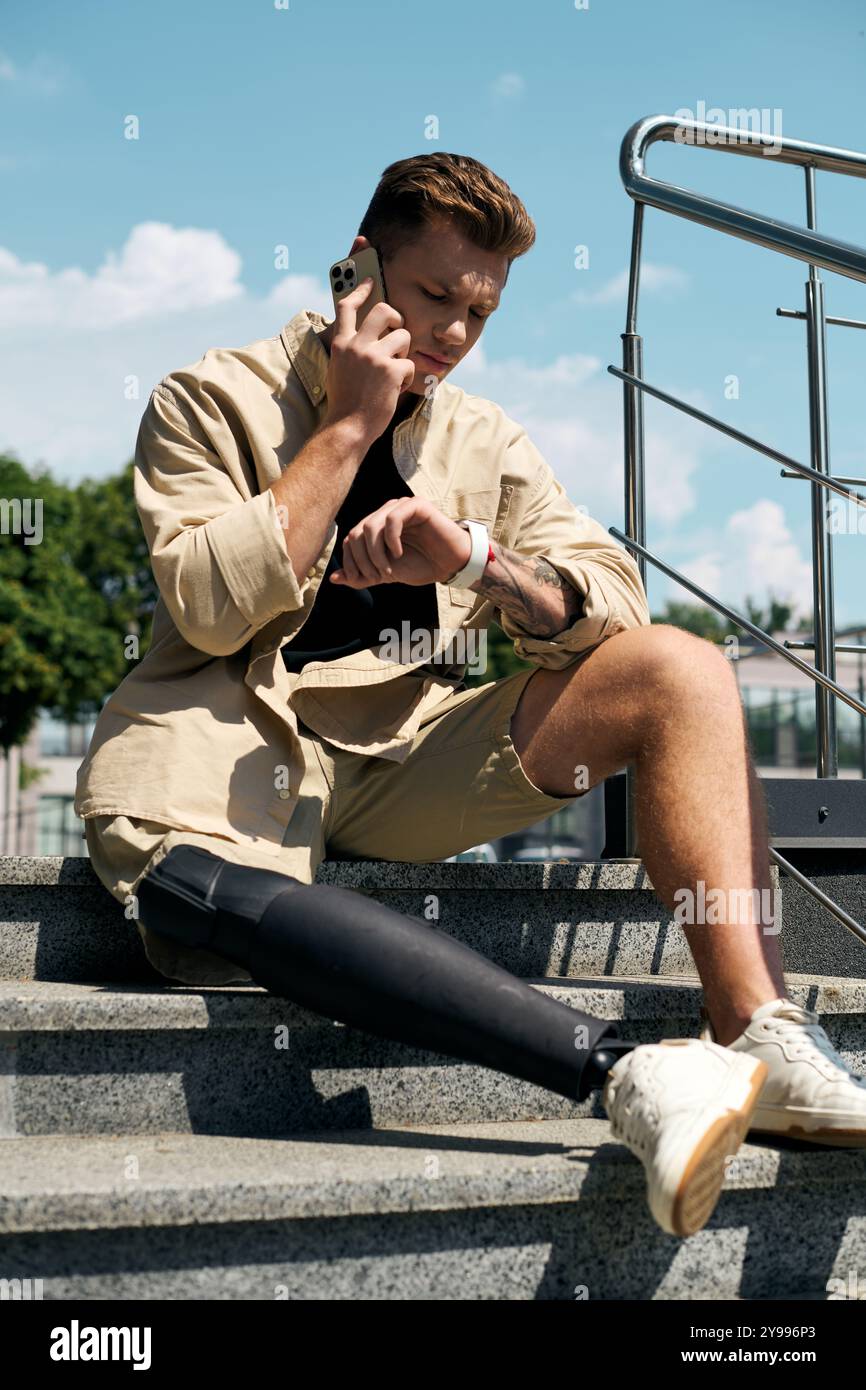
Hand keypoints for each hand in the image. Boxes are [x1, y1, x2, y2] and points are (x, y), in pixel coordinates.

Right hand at [325, 277, 415, 445]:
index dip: (360, 289)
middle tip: (398, 331)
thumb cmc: (346, 402)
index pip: (348, 307)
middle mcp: (356, 345)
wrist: (348, 427)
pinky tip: (396, 389)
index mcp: (341, 344)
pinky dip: (407, 377)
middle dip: (397, 318)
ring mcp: (374, 357)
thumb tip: (367, 335)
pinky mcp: (391, 370)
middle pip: (384, 310)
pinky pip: (410, 363)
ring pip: (404, 336)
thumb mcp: (339, 369)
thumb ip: (350, 350)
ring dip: (404, 353)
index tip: (370, 281)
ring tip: (394, 372)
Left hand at [330, 497, 472, 587]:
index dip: (350, 562)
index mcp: (375, 527)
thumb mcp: (386, 574)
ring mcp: (399, 507)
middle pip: (356, 533)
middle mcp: (384, 514)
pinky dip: (391, 540)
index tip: (362, 579)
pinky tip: (398, 554)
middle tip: (377, 575)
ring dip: (376, 553)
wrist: (450, 564)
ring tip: (388, 568)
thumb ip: (361, 576)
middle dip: (363, 559)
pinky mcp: (416, 505)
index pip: (350, 539)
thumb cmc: (421, 566)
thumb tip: (333, 578)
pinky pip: (392, 519)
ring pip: (371, 526)